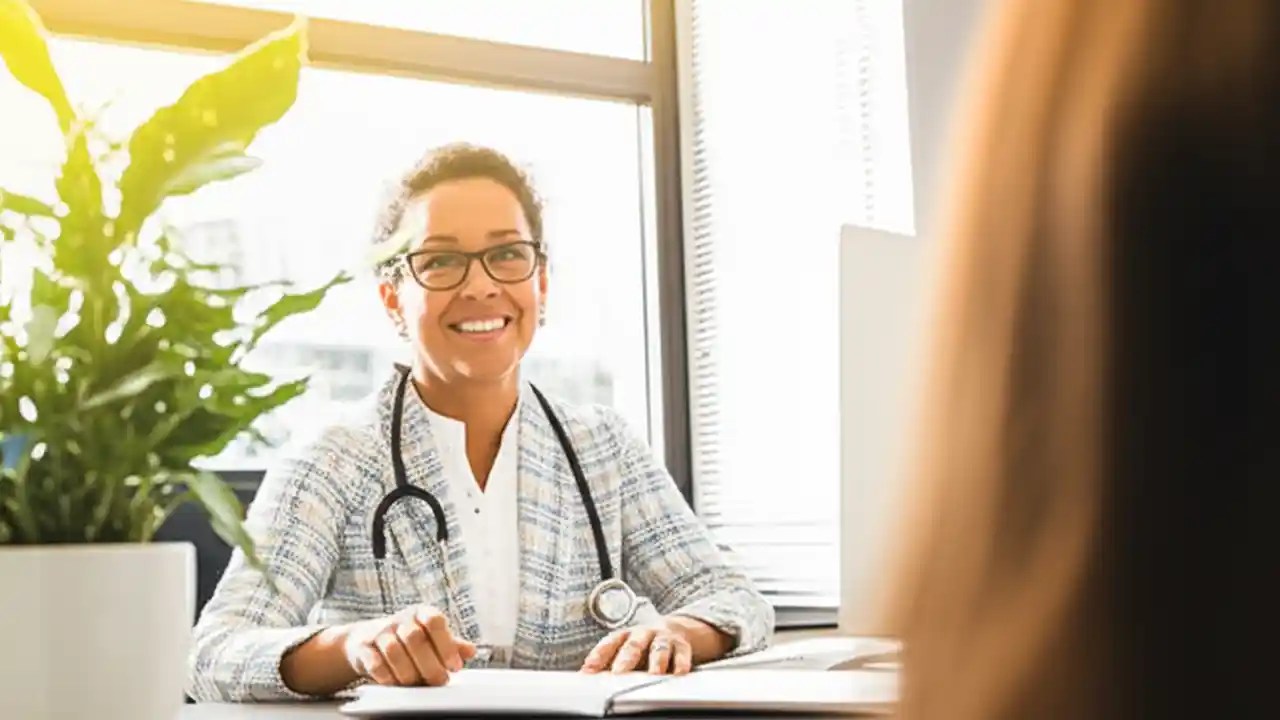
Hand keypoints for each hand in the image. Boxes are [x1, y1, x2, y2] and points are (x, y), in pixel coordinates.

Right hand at [342, 605, 476, 686]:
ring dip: (409, 672)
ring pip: (394, 651)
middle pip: (415, 638)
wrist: (367, 641)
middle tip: (439, 681)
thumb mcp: (432, 639)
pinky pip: (375, 662)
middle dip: (429, 664)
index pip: (434, 621)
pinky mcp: (363, 646)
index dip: (446, 644)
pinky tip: (397, 684)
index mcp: (421, 613)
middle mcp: (400, 619)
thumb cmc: (408, 641)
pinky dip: (388, 676)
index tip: (454, 666)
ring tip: (418, 684)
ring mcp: (380, 631)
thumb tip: (470, 651)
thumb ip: (451, 645)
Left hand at [580, 621, 693, 675]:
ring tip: (654, 674)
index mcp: (626, 635)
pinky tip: (679, 673)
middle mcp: (644, 634)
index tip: (589, 669)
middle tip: (619, 673)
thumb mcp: (626, 649)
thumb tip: (586, 675)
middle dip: (626, 658)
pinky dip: (681, 663)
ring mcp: (663, 638)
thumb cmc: (643, 645)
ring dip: (657, 660)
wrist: (674, 629)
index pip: (610, 643)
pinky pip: (682, 653)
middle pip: (634, 644)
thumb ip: (609, 661)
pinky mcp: (681, 645)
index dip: (599, 655)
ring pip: (659, 647)